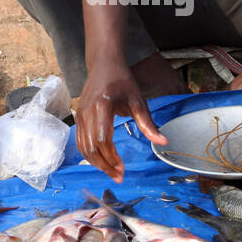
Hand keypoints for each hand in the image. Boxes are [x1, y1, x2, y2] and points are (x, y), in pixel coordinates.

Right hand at [76, 60, 167, 181]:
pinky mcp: (78, 117)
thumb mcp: (138, 100)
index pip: (102, 139)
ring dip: (96, 163)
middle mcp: (87, 112)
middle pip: (90, 148)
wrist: (104, 64)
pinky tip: (102, 161)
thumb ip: (148, 123)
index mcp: (102, 107)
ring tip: (112, 172)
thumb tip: (163, 142)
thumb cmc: (122, 81)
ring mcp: (80, 115)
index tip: (123, 169)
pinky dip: (90, 155)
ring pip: (83, 147)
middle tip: (119, 176)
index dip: (111, 157)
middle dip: (104, 165)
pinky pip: (80, 141)